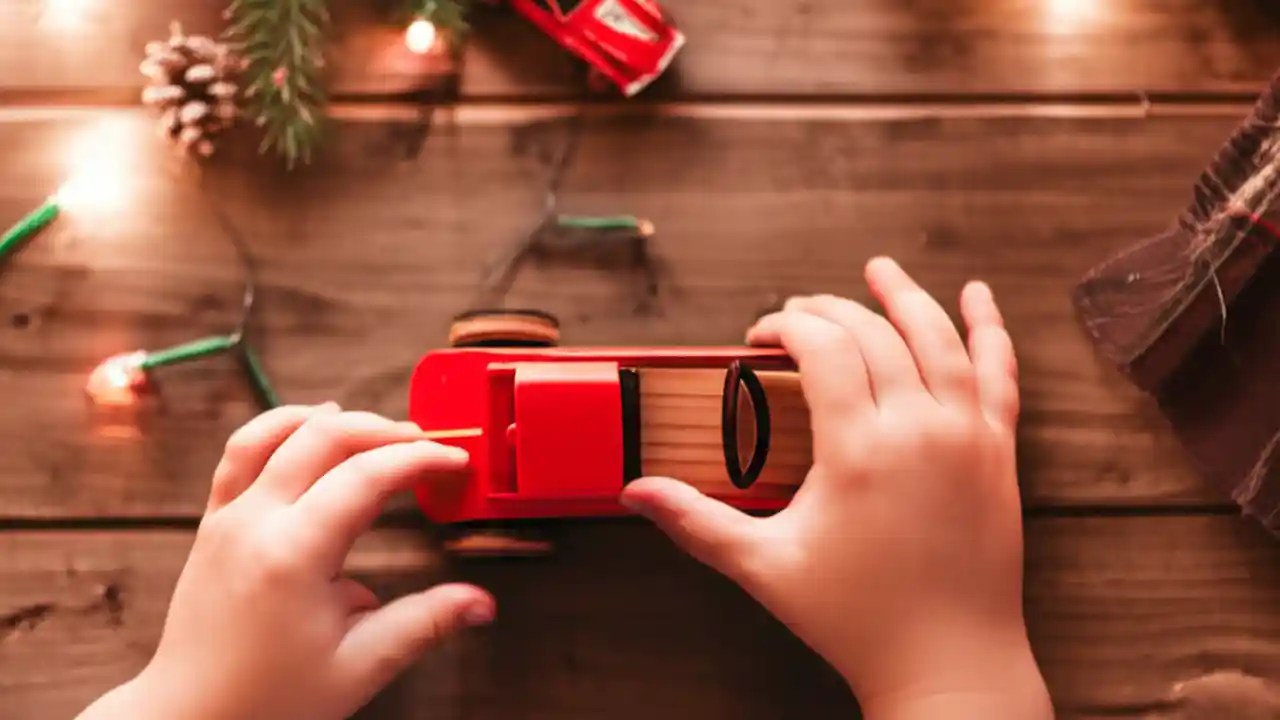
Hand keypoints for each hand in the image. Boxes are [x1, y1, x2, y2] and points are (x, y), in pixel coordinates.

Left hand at [79, 405, 494, 719]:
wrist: (189, 719)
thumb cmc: (267, 700)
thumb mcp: (358, 667)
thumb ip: (423, 624)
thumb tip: (480, 603)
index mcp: (292, 555)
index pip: (366, 476)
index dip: (419, 460)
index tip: (454, 463)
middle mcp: (254, 523)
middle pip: (323, 436)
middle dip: (383, 430)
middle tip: (426, 444)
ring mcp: (226, 518)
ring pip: (273, 432)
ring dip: (329, 420)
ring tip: (371, 427)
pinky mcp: (212, 525)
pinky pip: (240, 454)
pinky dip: (278, 431)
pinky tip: (307, 435)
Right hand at [622, 258, 1049, 718]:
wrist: (950, 663)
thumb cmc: (857, 619)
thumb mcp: (765, 567)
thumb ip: (697, 522)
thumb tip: (634, 493)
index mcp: (858, 450)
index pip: (822, 348)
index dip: (785, 326)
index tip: (760, 336)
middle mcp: (919, 429)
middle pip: (873, 335)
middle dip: (829, 310)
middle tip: (797, 311)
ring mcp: (967, 437)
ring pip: (939, 338)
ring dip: (906, 296)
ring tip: (879, 269)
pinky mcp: (1000, 453)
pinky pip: (1000, 374)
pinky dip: (991, 329)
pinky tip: (979, 297)